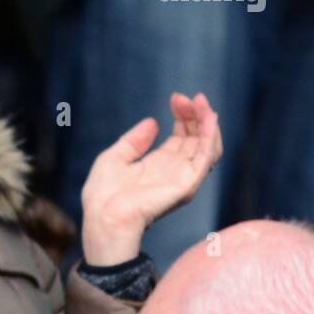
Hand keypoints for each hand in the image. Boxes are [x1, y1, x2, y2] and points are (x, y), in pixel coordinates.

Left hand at [80, 93, 222, 265]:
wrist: (103, 216)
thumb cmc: (104, 194)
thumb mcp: (115, 157)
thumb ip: (134, 140)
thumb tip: (153, 122)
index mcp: (160, 165)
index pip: (182, 136)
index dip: (183, 116)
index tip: (176, 98)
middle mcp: (175, 171)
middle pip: (196, 138)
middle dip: (195, 115)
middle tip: (187, 97)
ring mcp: (183, 178)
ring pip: (207, 146)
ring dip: (207, 122)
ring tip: (200, 102)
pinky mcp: (186, 185)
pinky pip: (206, 159)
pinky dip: (210, 138)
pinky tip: (208, 119)